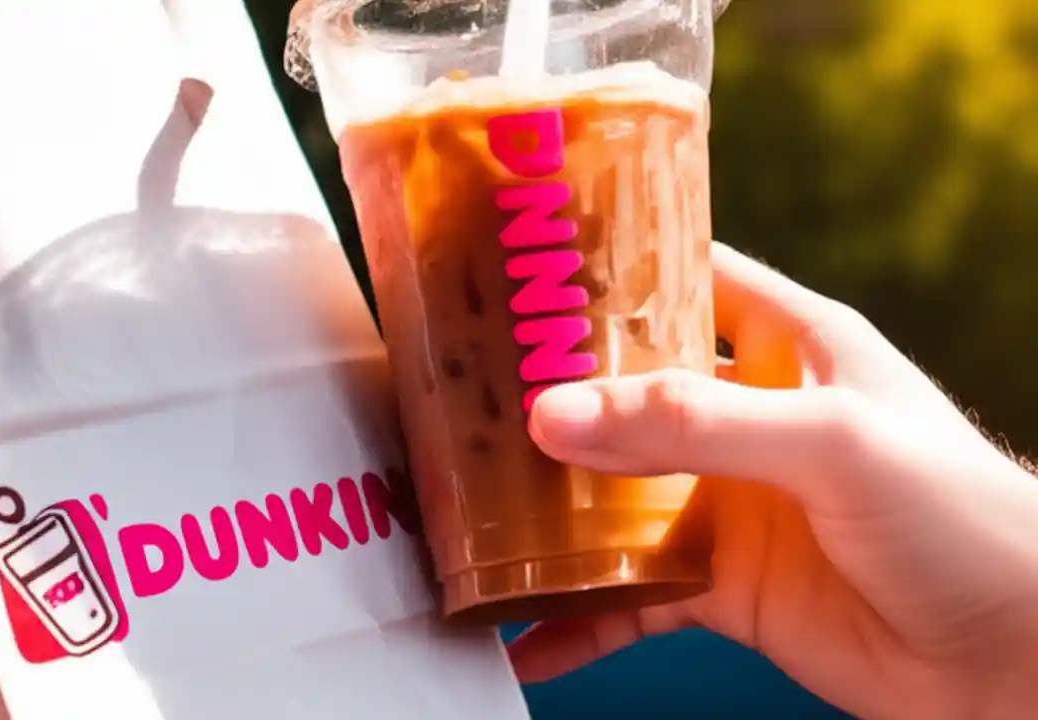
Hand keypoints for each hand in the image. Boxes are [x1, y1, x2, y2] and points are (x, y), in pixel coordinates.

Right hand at [509, 243, 1037, 718]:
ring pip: (613, 497)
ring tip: (469, 512)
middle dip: (550, 394)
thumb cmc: (961, 516)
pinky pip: (631, 596)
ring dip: (550, 511)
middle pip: (626, 389)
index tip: (518, 263)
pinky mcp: (723, 585)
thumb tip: (555, 415)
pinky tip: (527, 633)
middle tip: (463, 393)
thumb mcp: (829, 441)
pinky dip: (578, 617)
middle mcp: (750, 415)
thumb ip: (694, 423)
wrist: (1017, 659)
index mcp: (790, 342)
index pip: (684, 276)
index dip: (608, 267)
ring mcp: (730, 503)